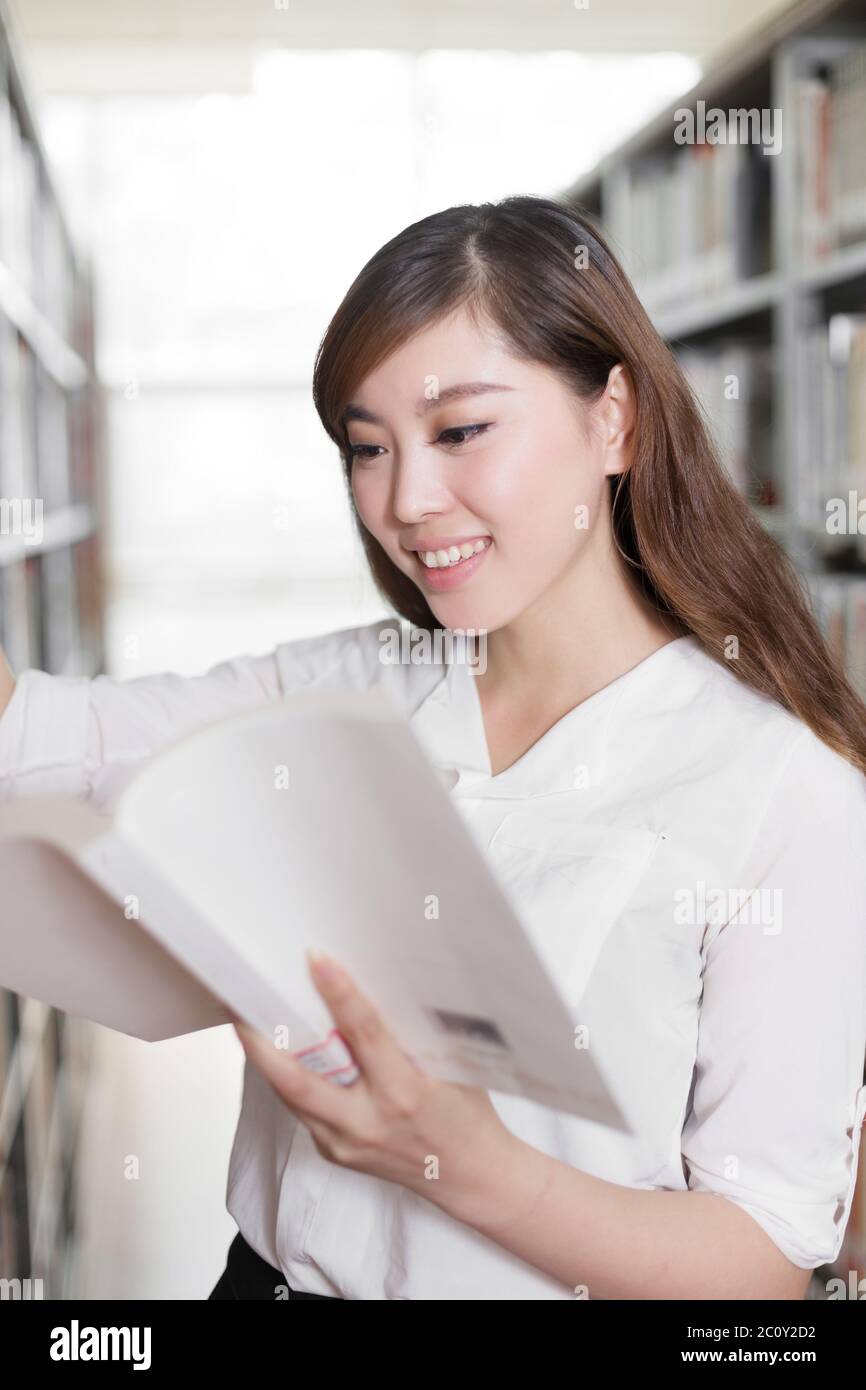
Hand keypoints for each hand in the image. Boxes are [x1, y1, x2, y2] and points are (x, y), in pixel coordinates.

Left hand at [230, 950, 518, 1221]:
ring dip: (264, 1057)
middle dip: (260, 1041)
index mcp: (405, 1091)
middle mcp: (368, 1121)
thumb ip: (410, 1031)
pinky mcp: (336, 1152)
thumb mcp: (449, 1065)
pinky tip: (275, 1051)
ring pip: (289, 1096)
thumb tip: (374, 980)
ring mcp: (346, 1142)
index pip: (364, 1033)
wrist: (472, 1178)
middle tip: (235, 1001)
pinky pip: (301, 1109)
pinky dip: (286, 1078)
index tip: (315, 958)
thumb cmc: (465, 1114)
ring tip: (242, 1016)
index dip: (338, 992)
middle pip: (298, 1081)